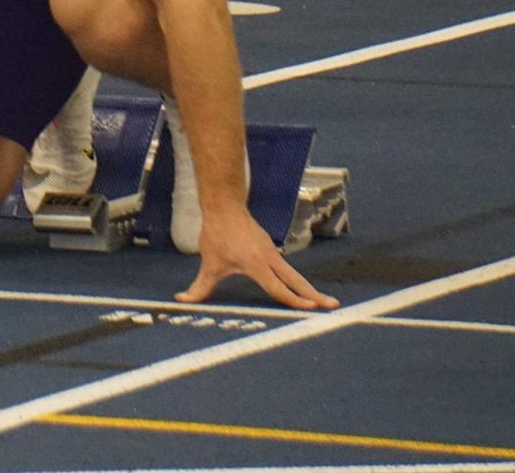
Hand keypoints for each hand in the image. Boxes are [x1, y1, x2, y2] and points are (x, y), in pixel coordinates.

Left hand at [176, 209, 339, 310]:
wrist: (225, 206)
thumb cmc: (217, 234)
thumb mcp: (209, 264)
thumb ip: (199, 287)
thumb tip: (182, 300)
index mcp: (257, 265)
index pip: (278, 287)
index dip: (293, 300)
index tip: (310, 308)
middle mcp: (269, 258)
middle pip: (296, 280)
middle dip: (314, 294)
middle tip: (332, 305)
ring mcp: (272, 252)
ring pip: (293, 273)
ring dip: (307, 287)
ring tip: (322, 301)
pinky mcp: (270, 247)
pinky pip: (285, 267)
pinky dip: (295, 279)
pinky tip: (300, 288)